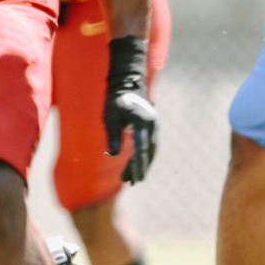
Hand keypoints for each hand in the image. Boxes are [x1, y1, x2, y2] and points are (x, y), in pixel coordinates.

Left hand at [104, 37, 156, 183]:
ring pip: (151, 149)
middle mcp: (152, 124)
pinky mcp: (152, 125)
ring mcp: (154, 125)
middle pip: (149, 152)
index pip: (141, 149)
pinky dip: (145, 155)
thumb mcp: (110, 116)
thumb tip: (113, 155)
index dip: (138, 165)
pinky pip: (150, 144)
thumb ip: (113, 135)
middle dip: (141, 168)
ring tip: (133, 178)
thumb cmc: (115, 98)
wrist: (128, 81)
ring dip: (143, 164)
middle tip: (134, 182)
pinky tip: (137, 164)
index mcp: (141, 122)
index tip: (135, 178)